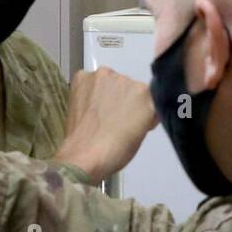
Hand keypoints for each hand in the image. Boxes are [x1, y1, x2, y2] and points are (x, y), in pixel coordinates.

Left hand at [55, 68, 157, 184]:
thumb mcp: (141, 133)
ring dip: (105, 93)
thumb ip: (144, 114)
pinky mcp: (83, 77)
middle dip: (123, 99)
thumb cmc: (115, 151)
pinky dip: (88, 90)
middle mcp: (127, 80)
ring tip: (98, 115)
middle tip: (114, 119)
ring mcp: (104, 76)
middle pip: (128, 86)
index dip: (141, 107)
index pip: (148, 95)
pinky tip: (87, 107)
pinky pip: (89, 80)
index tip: (135, 118)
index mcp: (146, 95)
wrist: (85, 155)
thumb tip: (137, 109)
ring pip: (108, 81)